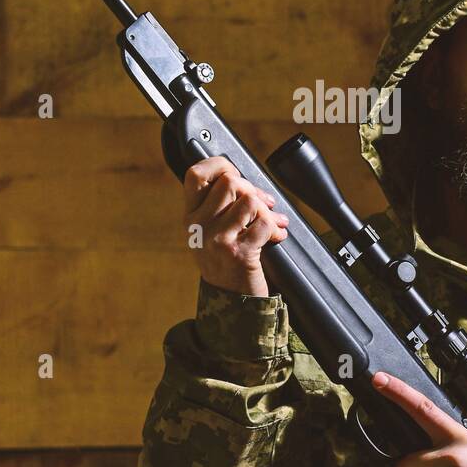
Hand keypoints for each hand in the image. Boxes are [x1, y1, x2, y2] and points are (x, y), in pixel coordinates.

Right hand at [183, 156, 288, 296]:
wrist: (230, 302)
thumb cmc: (226, 261)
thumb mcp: (210, 231)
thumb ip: (219, 204)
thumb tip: (245, 179)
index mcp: (191, 216)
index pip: (196, 174)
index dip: (219, 164)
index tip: (235, 173)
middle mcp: (199, 226)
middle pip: (230, 182)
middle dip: (253, 190)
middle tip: (263, 204)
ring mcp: (217, 239)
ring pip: (249, 200)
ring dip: (266, 210)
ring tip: (271, 222)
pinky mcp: (239, 253)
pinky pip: (265, 224)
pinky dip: (276, 229)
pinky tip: (275, 238)